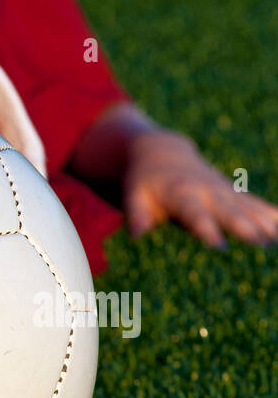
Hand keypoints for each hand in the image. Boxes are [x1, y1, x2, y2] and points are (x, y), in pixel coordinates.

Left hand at [123, 127, 277, 248]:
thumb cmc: (145, 182)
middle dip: (244, 226)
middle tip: (260, 242)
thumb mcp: (134, 195)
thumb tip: (138, 235)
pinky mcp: (234, 194)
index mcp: (182, 193)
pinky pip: (257, 205)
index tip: (218, 245)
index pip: (194, 212)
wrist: (162, 153)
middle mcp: (208, 191)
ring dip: (265, 223)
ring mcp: (224, 191)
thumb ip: (137, 214)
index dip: (205, 227)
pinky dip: (272, 215)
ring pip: (248, 208)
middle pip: (228, 210)